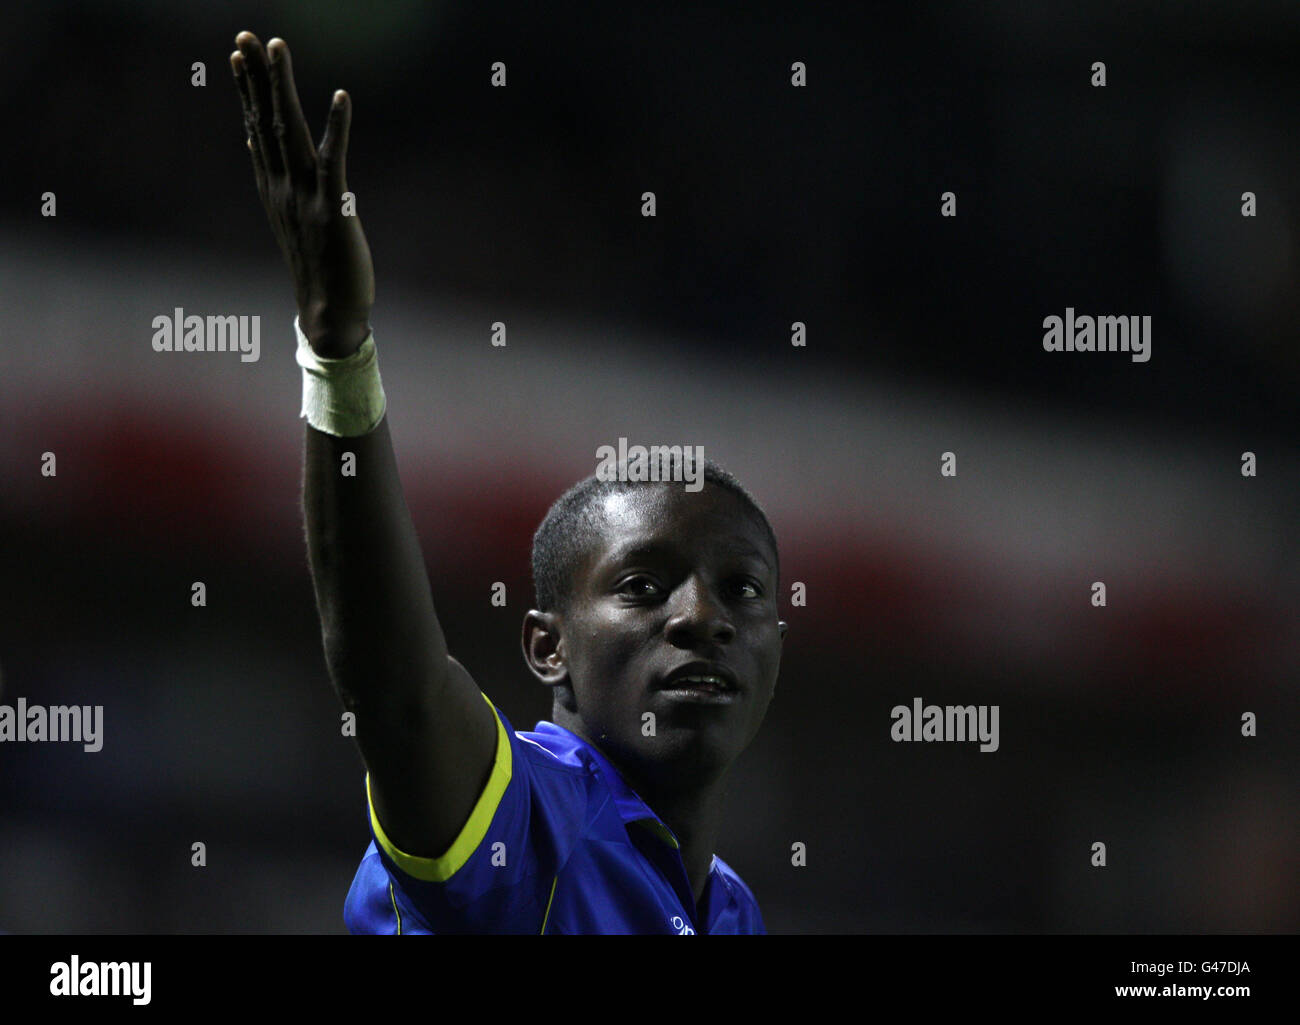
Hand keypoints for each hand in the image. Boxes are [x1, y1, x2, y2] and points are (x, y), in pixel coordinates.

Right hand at [231, 32, 373, 357]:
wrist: (329, 314)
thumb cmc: (317, 265)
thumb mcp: (289, 217)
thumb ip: (273, 177)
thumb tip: (254, 139)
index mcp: (272, 188)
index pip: (255, 128)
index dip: (247, 89)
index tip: (237, 53)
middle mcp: (282, 187)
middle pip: (266, 122)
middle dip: (256, 77)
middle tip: (245, 36)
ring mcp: (305, 198)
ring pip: (291, 133)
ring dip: (284, 89)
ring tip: (278, 48)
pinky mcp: (333, 211)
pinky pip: (334, 162)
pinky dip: (337, 127)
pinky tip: (341, 96)